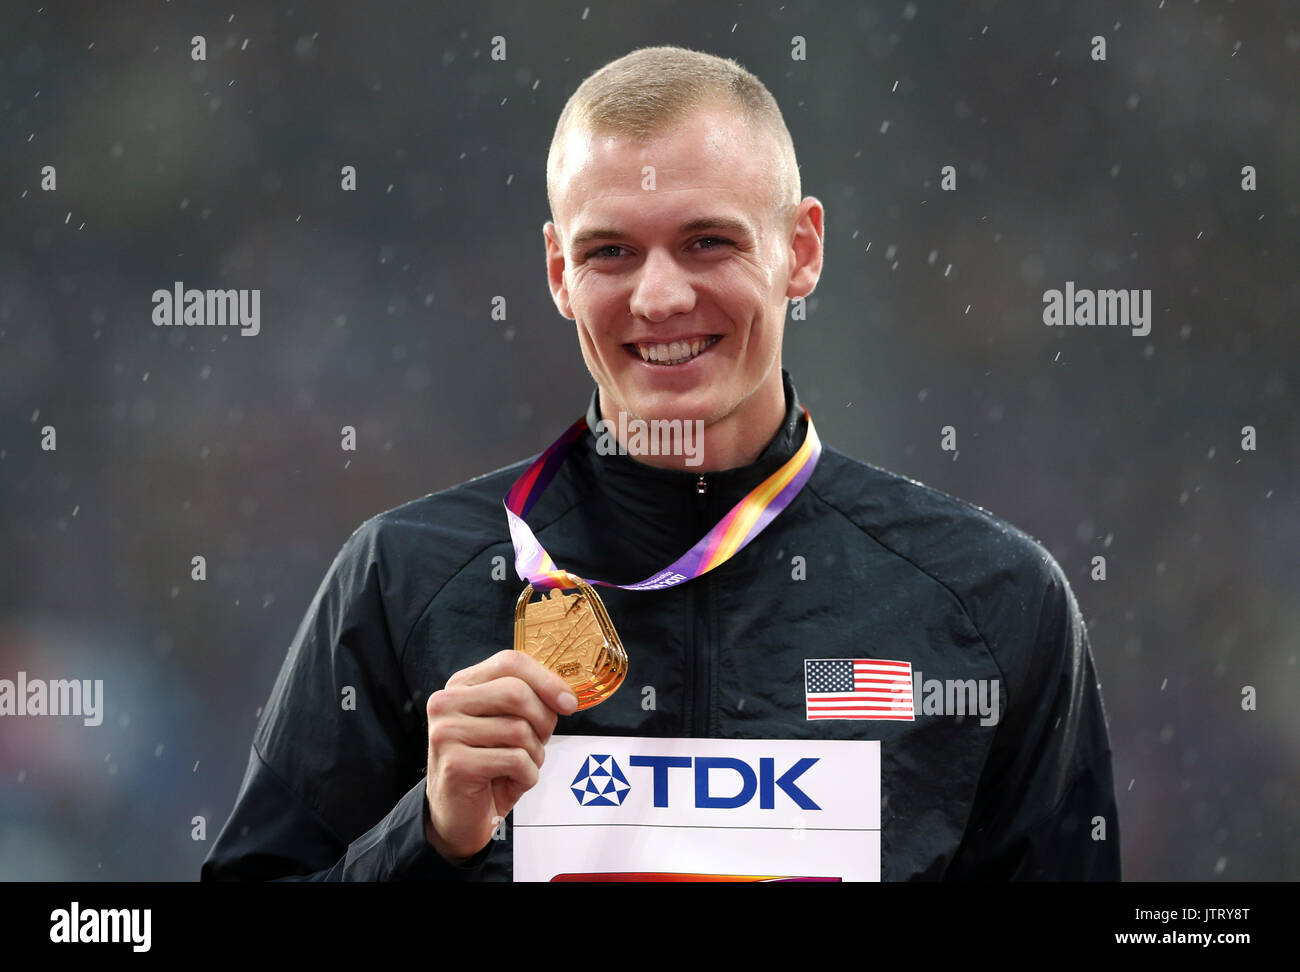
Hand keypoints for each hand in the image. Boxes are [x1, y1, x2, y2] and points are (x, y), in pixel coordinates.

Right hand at [424, 649, 577, 862]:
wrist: (458, 816)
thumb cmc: (490, 766)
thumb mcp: (507, 724)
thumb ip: (527, 700)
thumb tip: (565, 697)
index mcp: (461, 684)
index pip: (510, 662)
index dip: (547, 680)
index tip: (569, 703)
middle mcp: (446, 702)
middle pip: (516, 693)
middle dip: (543, 720)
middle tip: (540, 742)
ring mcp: (446, 732)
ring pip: (519, 730)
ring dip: (534, 754)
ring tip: (519, 766)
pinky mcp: (455, 764)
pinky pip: (516, 761)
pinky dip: (526, 776)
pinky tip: (510, 783)